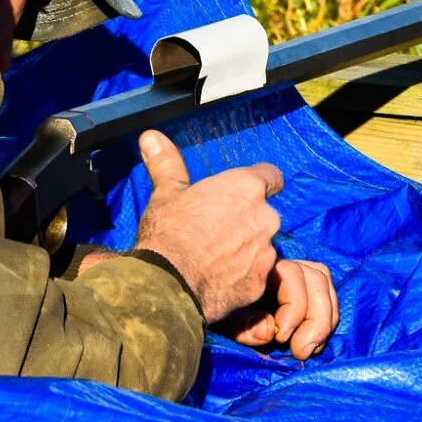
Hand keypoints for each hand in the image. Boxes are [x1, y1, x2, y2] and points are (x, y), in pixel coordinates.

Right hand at [133, 130, 282, 323]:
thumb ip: (166, 163)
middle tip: (217, 230)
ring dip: (246, 250)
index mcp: (245, 188)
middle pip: (265, 214)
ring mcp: (266, 252)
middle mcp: (265, 217)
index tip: (245, 192)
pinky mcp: (261, 283)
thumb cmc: (168, 233)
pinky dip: (242, 277)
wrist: (168, 285)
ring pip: (262, 247)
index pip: (272, 176)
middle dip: (247, 221)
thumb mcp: (165, 194)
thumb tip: (150, 136)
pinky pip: (256, 276)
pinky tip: (218, 281)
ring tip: (215, 260)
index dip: (260, 184)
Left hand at [223, 258, 339, 360]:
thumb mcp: (222, 319)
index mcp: (261, 267)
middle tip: (301, 351)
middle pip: (317, 278)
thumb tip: (271, 330)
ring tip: (310, 348)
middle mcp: (282, 264)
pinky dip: (327, 319)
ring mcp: (296, 272)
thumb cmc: (213, 309)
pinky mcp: (305, 288)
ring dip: (326, 319)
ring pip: (324, 283)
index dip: (294, 308)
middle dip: (317, 318)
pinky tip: (314, 343)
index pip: (292, 276)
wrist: (209, 306)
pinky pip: (326, 294)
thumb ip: (243, 325)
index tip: (281, 337)